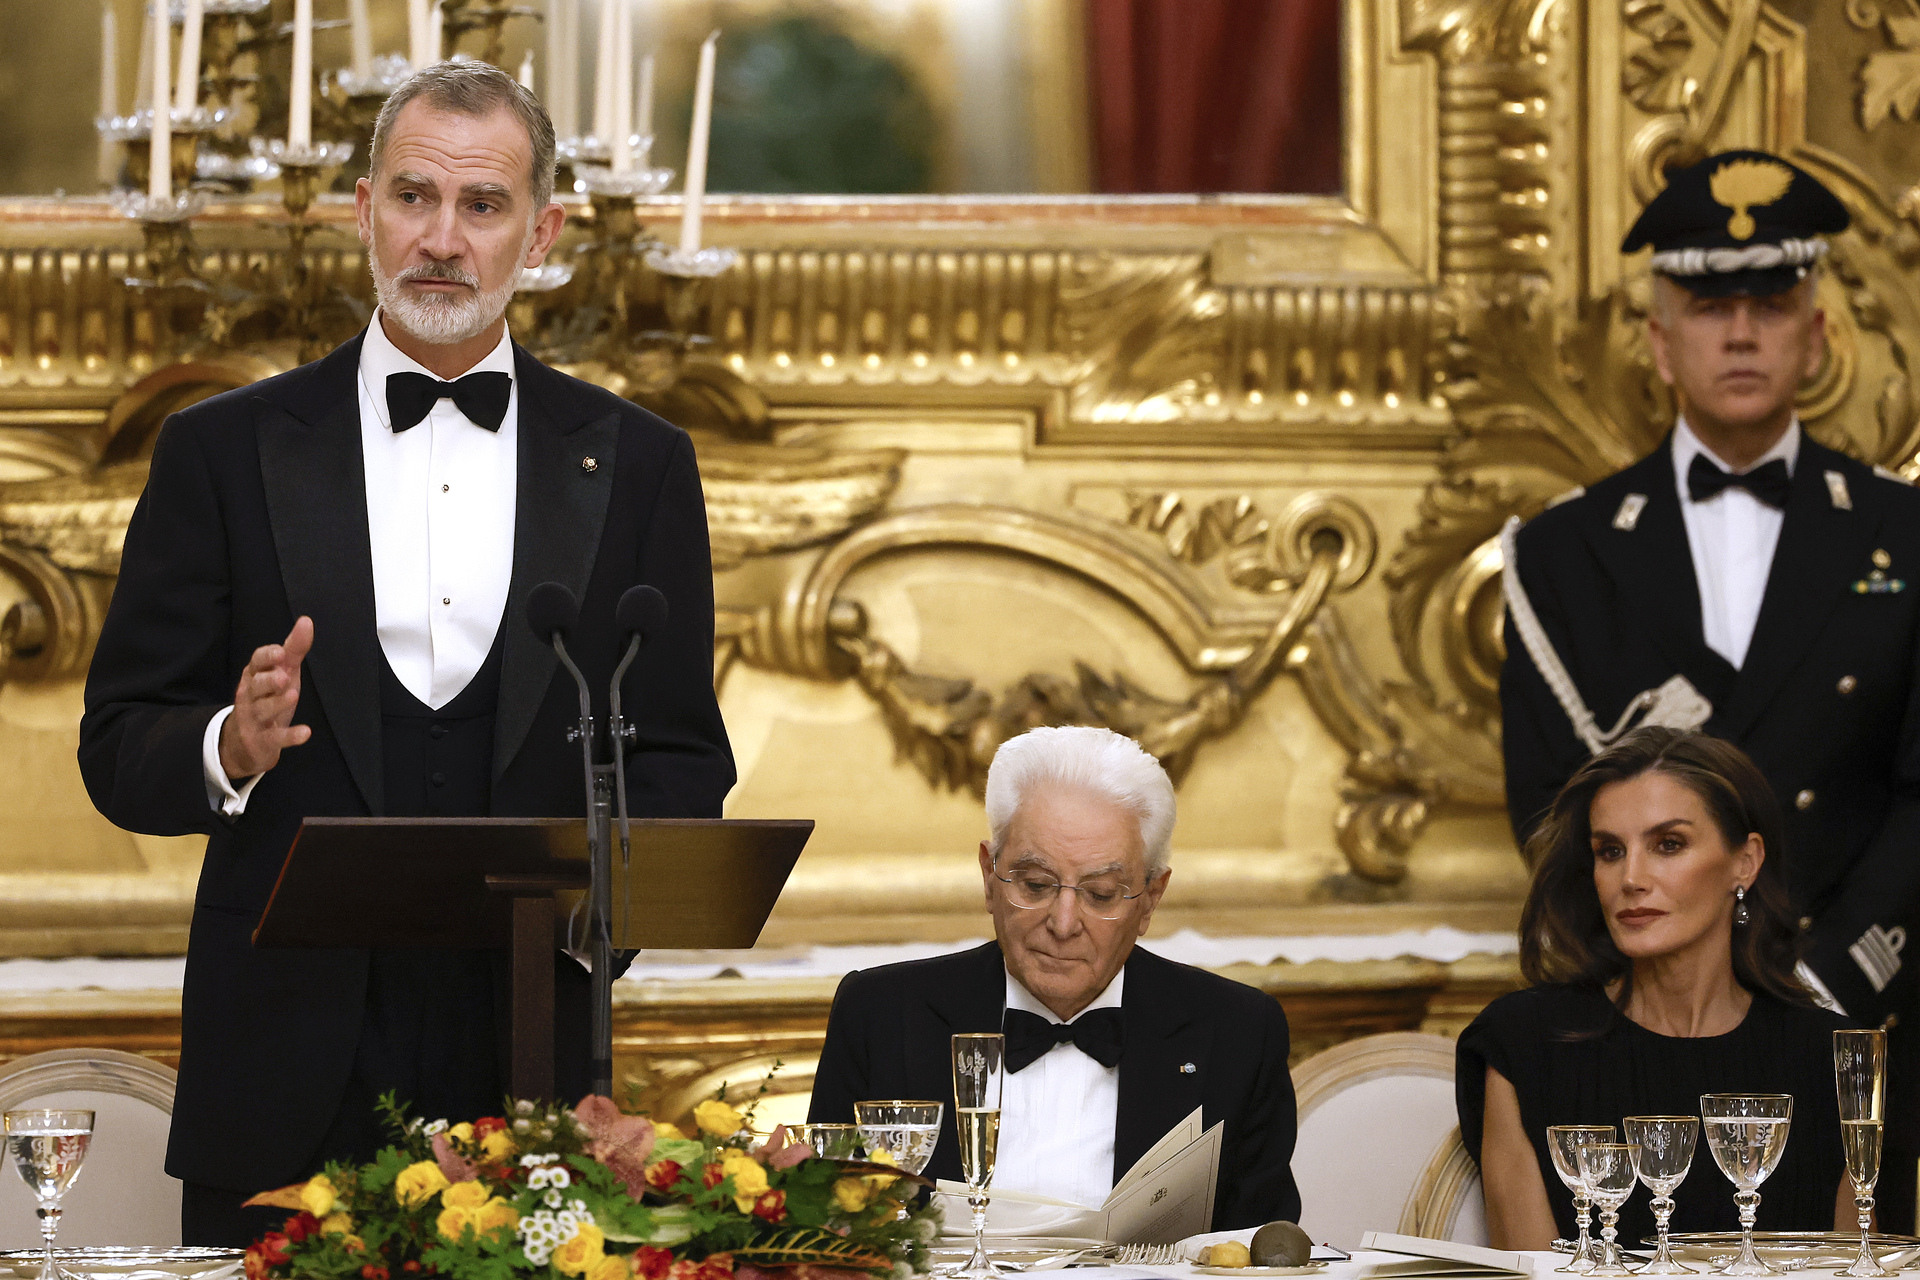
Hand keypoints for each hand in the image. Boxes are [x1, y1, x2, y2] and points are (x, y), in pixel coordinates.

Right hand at [218, 616, 313, 779]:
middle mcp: (250, 696)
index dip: (266, 657)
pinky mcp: (263, 741)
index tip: (280, 652)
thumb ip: (294, 649)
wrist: (245, 742)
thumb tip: (306, 621)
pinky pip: (275, 738)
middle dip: (268, 680)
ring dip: (277, 703)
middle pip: (256, 686)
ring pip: (263, 710)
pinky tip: (305, 733)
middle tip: (283, 676)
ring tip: (292, 694)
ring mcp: (254, 719)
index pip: (255, 663)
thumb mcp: (283, 672)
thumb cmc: (268, 698)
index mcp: (254, 676)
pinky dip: (290, 736)